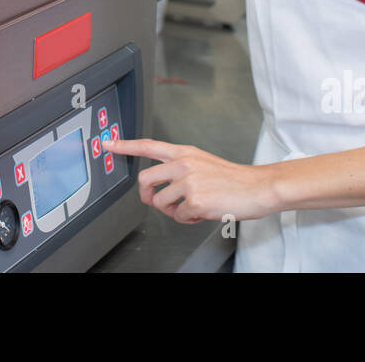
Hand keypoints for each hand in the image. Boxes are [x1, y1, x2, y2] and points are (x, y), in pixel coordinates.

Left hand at [104, 138, 277, 223]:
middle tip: (158, 202)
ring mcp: (188, 181)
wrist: (258, 187)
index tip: (107, 144)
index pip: (148, 145)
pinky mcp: (195, 200)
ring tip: (192, 207)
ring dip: (172, 210)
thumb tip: (162, 188)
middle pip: (145, 179)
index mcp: (185, 152)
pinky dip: (188, 219)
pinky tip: (202, 212)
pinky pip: (177, 216)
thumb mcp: (203, 163)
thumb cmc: (234, 179)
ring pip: (159, 202)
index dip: (124, 145)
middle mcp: (183, 163)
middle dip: (147, 195)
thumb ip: (179, 169)